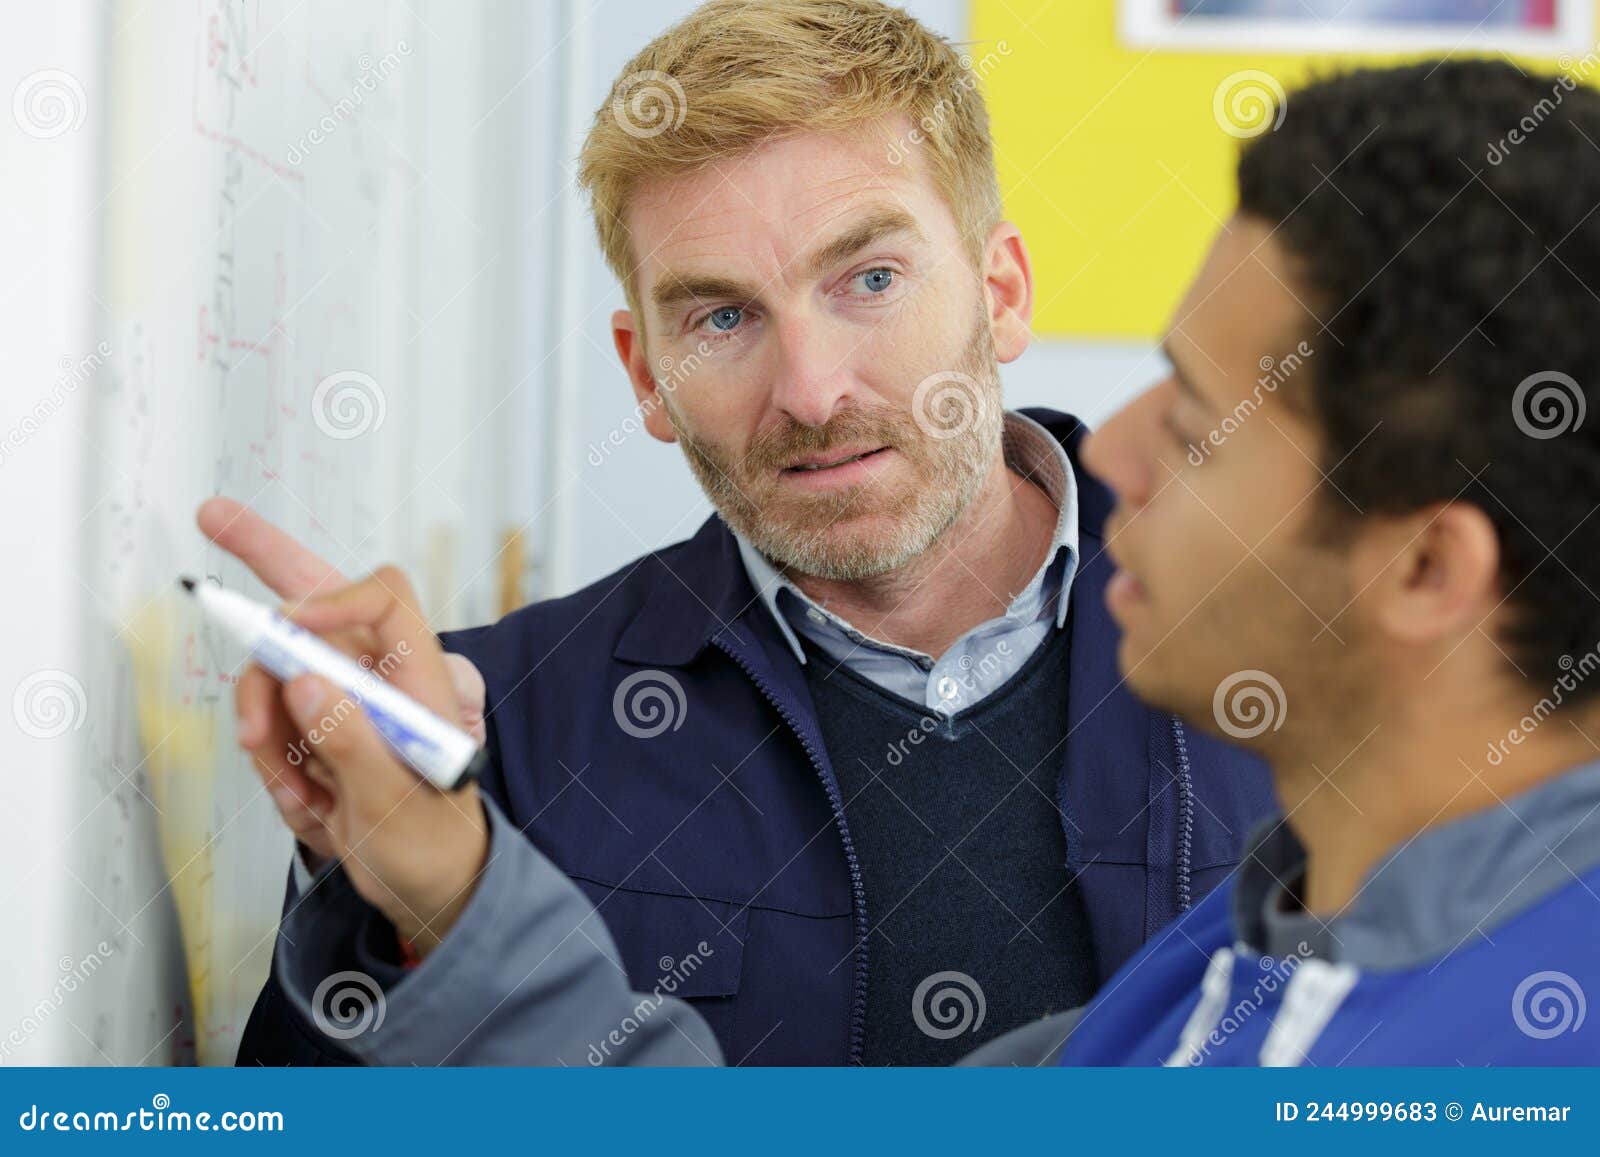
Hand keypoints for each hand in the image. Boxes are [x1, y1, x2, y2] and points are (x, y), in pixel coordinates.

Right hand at [277, 567, 488, 953]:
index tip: (289, 627)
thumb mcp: (395, 804)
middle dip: (264, 557)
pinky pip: (269, 728)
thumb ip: (352, 742)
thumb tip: (304, 681)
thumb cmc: (434, 844)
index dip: (333, 601)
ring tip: (298, 790)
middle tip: (212, 513)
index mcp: (418, 681)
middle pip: (318, 601)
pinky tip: (308, 803)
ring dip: (266, 735)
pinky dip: (272, 767)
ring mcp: (344, 702)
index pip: (383, 602)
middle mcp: (378, 679)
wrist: (427, 888)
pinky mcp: (317, 729)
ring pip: (275, 679)